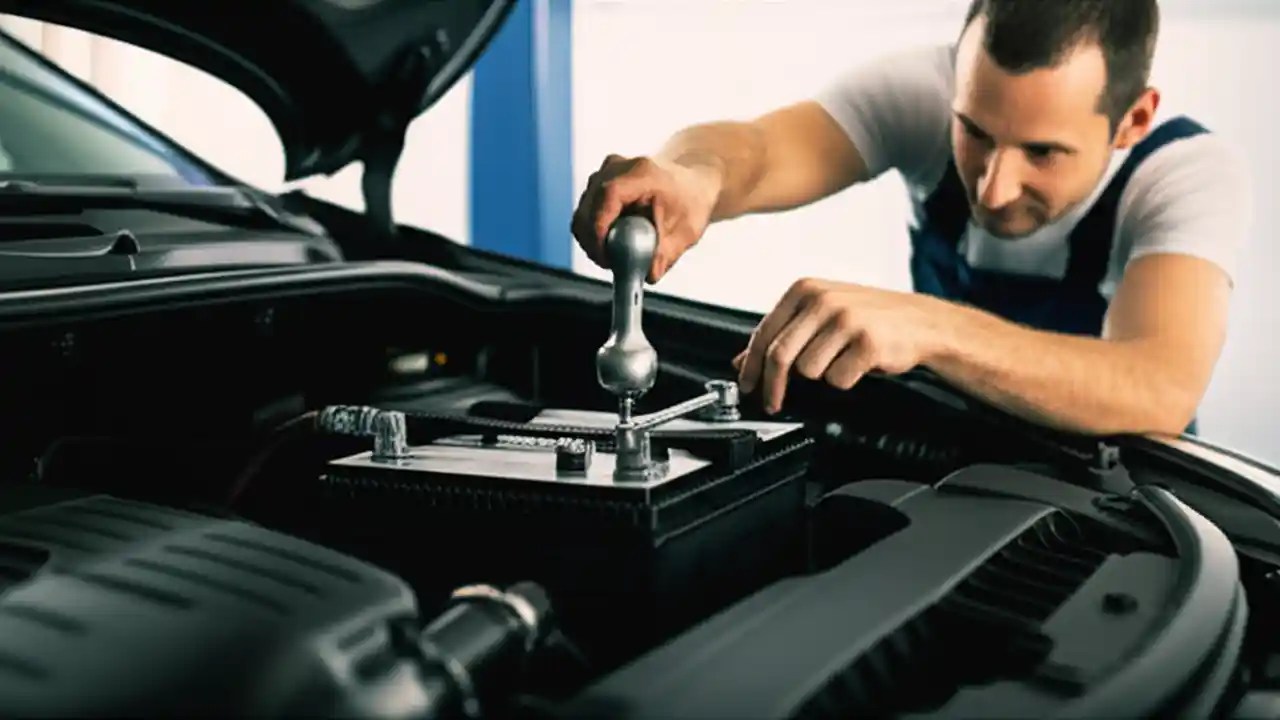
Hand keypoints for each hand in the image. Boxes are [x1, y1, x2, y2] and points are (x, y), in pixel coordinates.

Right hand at [571, 154, 720, 282]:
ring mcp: (604, 174)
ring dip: (594, 240)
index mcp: (642, 173)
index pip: (608, 196)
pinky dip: (594, 234)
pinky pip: (585, 215)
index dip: (599, 229)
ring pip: (583, 215)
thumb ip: (667, 253)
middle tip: (612, 264)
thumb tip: (649, 273)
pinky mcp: (597, 185)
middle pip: (588, 209)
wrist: (690, 184)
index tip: (605, 257)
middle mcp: (617, 168)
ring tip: (617, 253)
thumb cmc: (689, 202)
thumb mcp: (687, 231)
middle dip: (594, 243)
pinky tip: (614, 241)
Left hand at [733, 278, 947, 413]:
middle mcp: (823, 300)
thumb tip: (743, 360)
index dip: (751, 366)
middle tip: (772, 404)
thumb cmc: (870, 317)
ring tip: (842, 360)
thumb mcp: (821, 314)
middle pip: (780, 355)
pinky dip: (846, 380)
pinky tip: (859, 364)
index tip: (747, 386)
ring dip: (823, 375)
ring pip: (809, 370)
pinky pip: (838, 379)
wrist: (922, 323)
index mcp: (805, 289)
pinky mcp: (867, 343)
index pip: (765, 333)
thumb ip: (783, 333)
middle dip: (773, 387)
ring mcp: (846, 320)